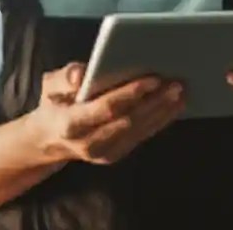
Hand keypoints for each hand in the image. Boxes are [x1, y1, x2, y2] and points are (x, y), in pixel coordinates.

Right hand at [28, 63, 184, 165]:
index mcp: (70, 124)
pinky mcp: (116, 155)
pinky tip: (175, 106)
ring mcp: (104, 153)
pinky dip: (161, 120)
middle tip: (177, 83)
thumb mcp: (50, 85)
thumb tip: (79, 76)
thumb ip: (64, 77)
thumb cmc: (55, 103)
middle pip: (129, 121)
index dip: (130, 93)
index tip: (153, 78)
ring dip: (163, 111)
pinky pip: (143, 136)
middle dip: (155, 102)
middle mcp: (89, 143)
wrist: (50, 137)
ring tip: (182, 92)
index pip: (106, 108)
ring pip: (140, 130)